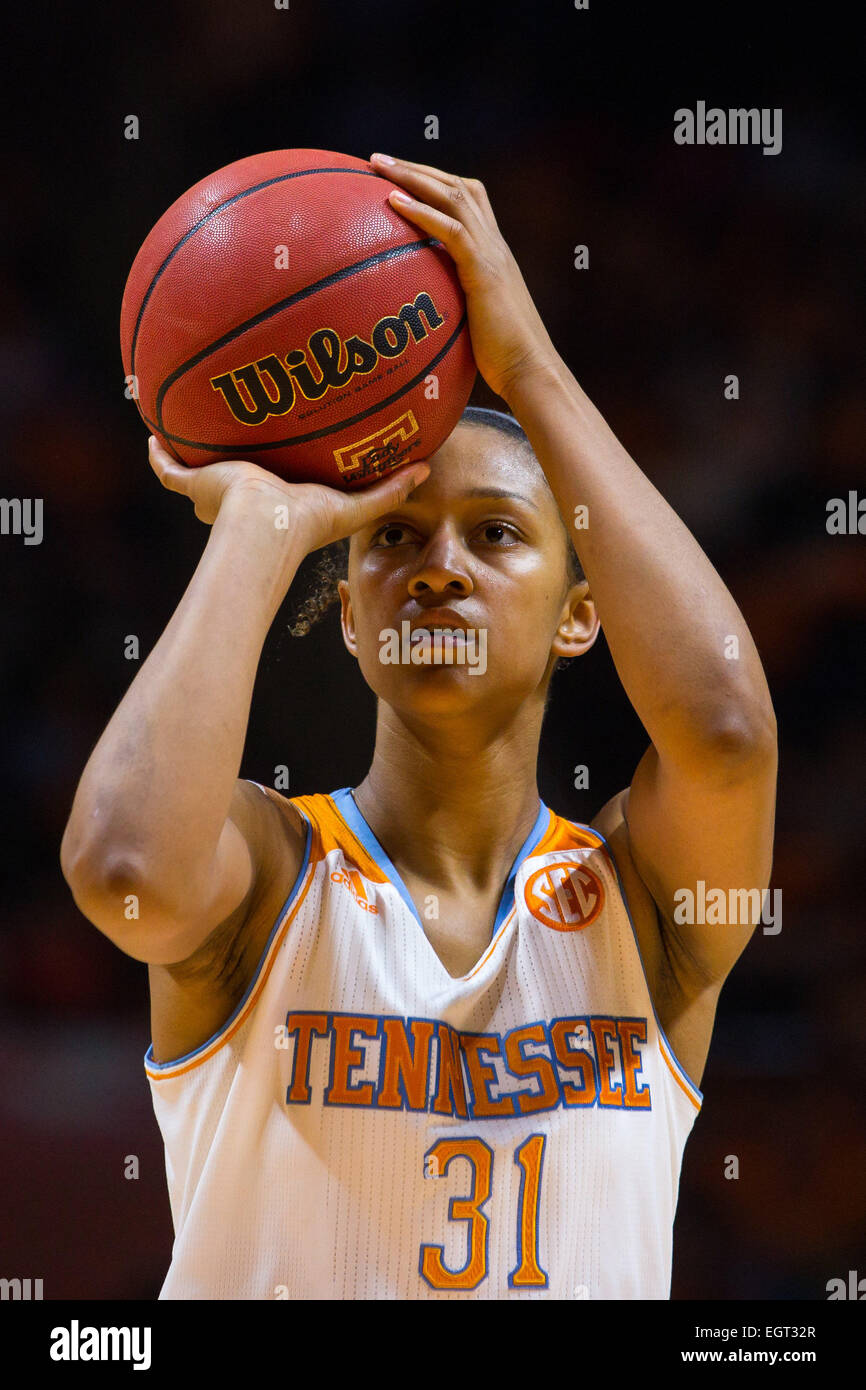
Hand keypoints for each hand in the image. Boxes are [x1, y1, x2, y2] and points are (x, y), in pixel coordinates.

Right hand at [147, 436, 429, 551]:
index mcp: (276, 502)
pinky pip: (167, 468)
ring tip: (193, 419)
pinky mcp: (193, 483)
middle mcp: (241, 498)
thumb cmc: (306, 524)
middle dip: (232, 463)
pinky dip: (157, 454)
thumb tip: (425, 471)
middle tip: (237, 435)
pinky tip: (151, 432)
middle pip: (232, 478)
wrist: (265, 525)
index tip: (282, 459)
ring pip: (197, 471)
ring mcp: (213, 493)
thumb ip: (387, 492)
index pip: (273, 490)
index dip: (276, 477)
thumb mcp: (353, 507)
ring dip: (194, 451)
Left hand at [370, 151, 559, 403]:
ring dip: (412, 177)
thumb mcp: (475, 323)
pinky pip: (450, 230)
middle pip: (457, 187)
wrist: (530, 371)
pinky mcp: (485, 271)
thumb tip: (422, 318)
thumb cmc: (503, 360)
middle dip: (416, 169)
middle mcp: (495, 245)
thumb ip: (454, 307)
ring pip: (453, 197)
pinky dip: (421, 212)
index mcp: (494, 253)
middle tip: (377, 160)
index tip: (399, 177)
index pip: (467, 200)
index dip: (434, 182)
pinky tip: (392, 201)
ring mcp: (492, 254)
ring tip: (377, 166)